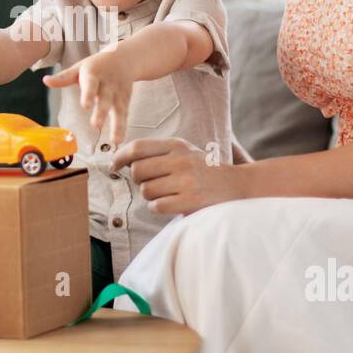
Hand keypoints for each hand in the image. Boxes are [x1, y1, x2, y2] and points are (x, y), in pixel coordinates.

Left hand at [43, 51, 133, 144]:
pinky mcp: (126, 100)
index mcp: (94, 74)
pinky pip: (124, 115)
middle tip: (96, 124)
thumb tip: (45, 81)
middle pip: (105, 99)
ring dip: (117, 125)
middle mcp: (108, 84)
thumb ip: (64, 77)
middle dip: (101, 112)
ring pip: (119, 109)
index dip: (88, 94)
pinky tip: (118, 140)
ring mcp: (118, 93)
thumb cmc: (97, 65)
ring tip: (115, 140)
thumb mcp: (80, 67)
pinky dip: (123, 128)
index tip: (85, 106)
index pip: (91, 84)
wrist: (125, 58)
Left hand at [112, 138, 243, 215]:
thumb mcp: (185, 152)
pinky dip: (159, 207)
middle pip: (137, 171)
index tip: (114, 166)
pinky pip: (156, 206)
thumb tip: (123, 159)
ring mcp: (186, 180)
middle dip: (139, 180)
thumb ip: (158, 152)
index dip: (120, 157)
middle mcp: (181, 160)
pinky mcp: (190, 200)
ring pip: (146, 190)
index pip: (137, 147)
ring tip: (167, 194)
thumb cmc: (204, 170)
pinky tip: (171, 204)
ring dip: (151, 196)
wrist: (238, 186)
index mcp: (177, 145)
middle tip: (152, 183)